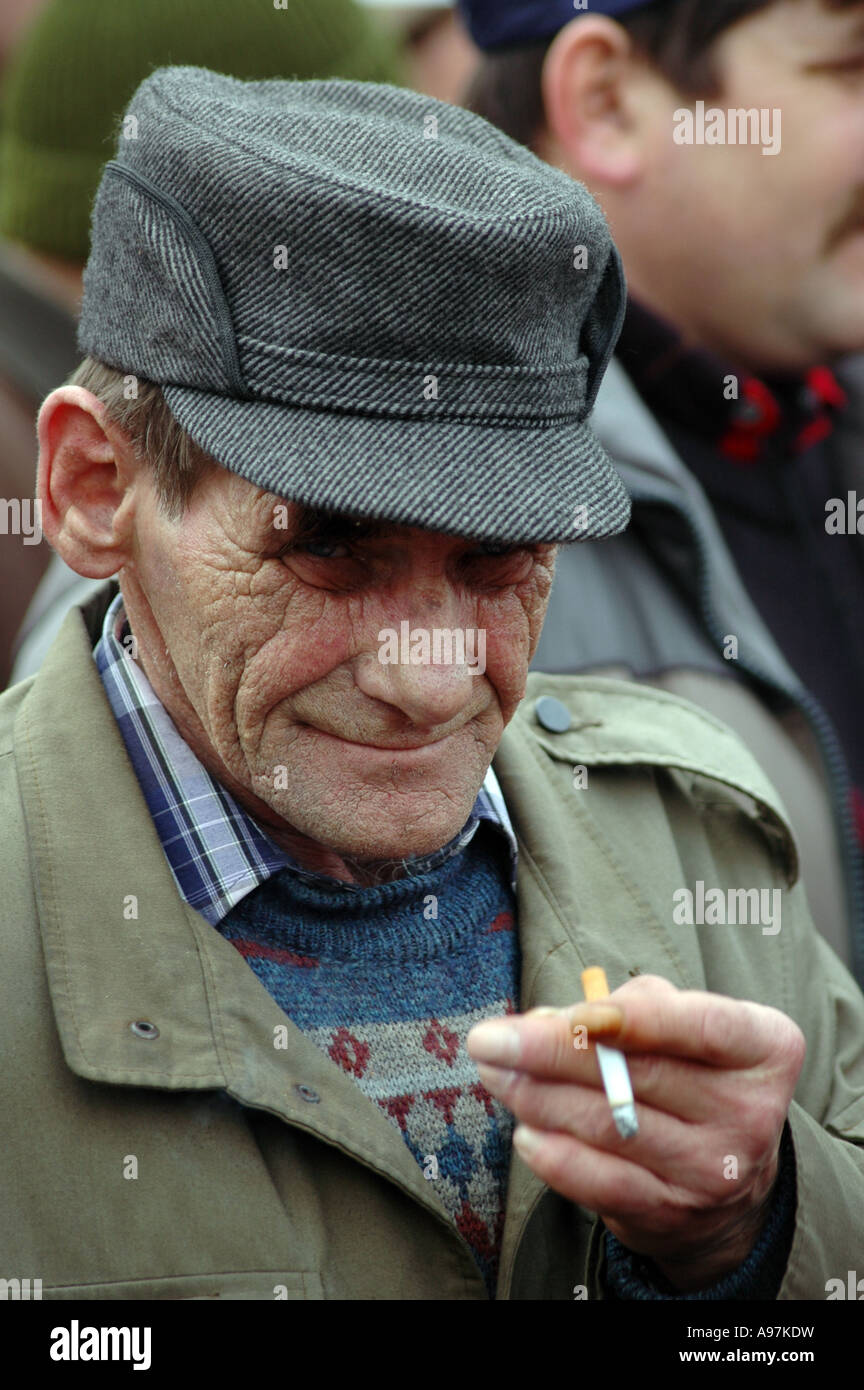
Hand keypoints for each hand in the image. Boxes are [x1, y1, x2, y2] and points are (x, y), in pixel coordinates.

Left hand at [466, 975, 804, 1290]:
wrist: (729, 1182)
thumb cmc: (692, 1075)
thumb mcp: (685, 1027)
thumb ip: (627, 1008)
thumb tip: (548, 1019)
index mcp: (763, 1047)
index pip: (699, 1025)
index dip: (632, 1019)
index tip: (568, 1013)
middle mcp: (748, 1111)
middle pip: (638, 1074)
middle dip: (550, 1052)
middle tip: (492, 1038)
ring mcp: (713, 1169)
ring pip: (607, 1124)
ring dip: (537, 1097)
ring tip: (494, 1072)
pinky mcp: (673, 1212)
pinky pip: (600, 1182)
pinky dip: (554, 1156)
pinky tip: (524, 1131)